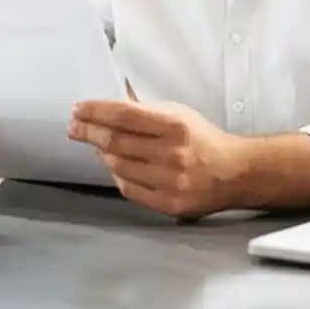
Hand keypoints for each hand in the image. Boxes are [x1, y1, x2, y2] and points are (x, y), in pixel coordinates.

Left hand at [68, 100, 248, 217]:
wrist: (235, 172)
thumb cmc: (202, 138)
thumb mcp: (177, 113)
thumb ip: (144, 110)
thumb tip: (108, 104)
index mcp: (175, 126)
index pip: (123, 115)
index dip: (95, 111)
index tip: (78, 109)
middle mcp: (172, 154)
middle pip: (115, 142)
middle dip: (88, 132)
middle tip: (74, 127)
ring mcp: (170, 181)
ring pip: (118, 166)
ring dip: (103, 154)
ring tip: (99, 146)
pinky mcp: (169, 203)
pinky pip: (129, 189)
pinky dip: (117, 176)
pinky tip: (116, 166)